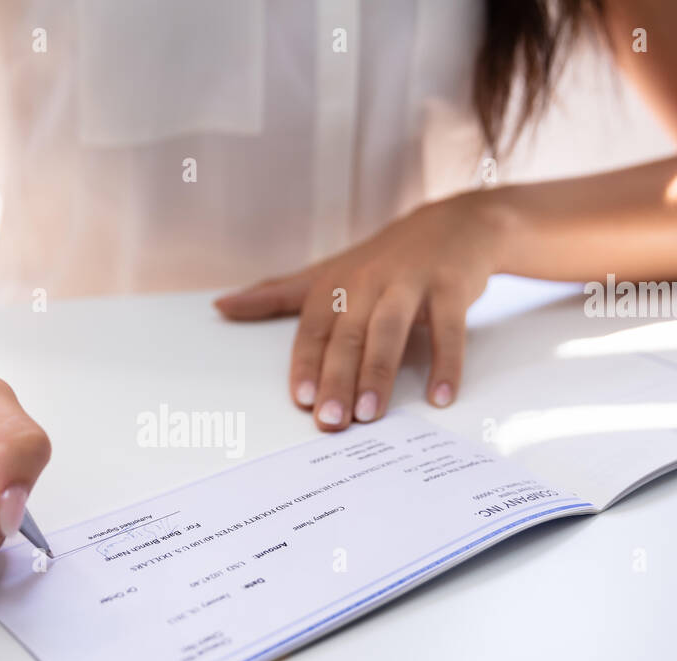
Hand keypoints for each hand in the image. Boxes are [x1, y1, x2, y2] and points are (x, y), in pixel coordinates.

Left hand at [214, 192, 509, 429]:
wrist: (456, 224)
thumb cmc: (384, 260)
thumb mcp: (327, 274)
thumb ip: (276, 295)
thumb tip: (221, 305)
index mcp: (336, 285)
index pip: (313, 329)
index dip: (306, 363)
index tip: (301, 400)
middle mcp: (369, 282)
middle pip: (348, 336)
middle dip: (337, 380)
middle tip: (331, 421)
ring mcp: (411, 282)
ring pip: (390, 331)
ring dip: (379, 373)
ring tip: (371, 414)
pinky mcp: (451, 287)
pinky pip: (448, 330)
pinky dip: (445, 364)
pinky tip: (440, 397)